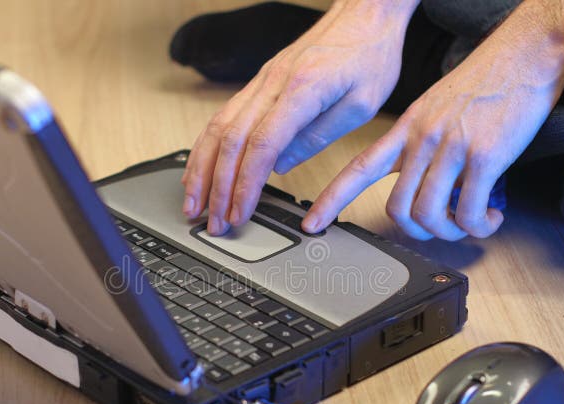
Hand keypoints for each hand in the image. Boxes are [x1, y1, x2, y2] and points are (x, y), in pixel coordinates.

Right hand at [181, 0, 418, 234]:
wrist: (365, 13)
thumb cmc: (370, 55)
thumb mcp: (361, 104)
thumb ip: (318, 136)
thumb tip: (281, 167)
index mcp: (301, 89)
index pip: (261, 145)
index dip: (245, 185)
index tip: (240, 213)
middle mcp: (272, 83)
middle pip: (231, 141)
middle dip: (217, 187)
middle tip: (213, 221)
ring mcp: (260, 81)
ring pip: (217, 128)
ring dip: (202, 170)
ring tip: (193, 203)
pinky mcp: (257, 83)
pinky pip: (221, 116)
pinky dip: (206, 147)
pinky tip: (198, 167)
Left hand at [303, 4, 563, 239]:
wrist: (526, 51)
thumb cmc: (485, 80)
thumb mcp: (434, 107)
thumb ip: (420, 142)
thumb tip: (421, 182)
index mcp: (405, 128)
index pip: (357, 168)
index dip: (331, 200)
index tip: (312, 225)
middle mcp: (421, 139)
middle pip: (397, 207)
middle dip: (418, 231)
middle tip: (441, 228)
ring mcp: (451, 147)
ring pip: (429, 215)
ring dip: (450, 232)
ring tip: (470, 222)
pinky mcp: (484, 156)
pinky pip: (469, 212)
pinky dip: (478, 225)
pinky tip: (490, 217)